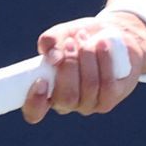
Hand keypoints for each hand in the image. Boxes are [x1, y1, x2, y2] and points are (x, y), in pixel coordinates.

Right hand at [19, 14, 145, 122]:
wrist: (110, 35)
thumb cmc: (79, 38)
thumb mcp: (62, 34)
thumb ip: (50, 41)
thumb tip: (53, 56)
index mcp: (47, 93)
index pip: (34, 112)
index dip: (35, 102)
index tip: (41, 80)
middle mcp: (67, 103)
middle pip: (66, 98)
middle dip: (69, 66)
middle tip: (71, 43)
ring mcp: (89, 104)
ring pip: (89, 87)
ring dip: (87, 57)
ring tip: (85, 37)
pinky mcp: (110, 98)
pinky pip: (107, 84)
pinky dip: (104, 60)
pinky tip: (101, 44)